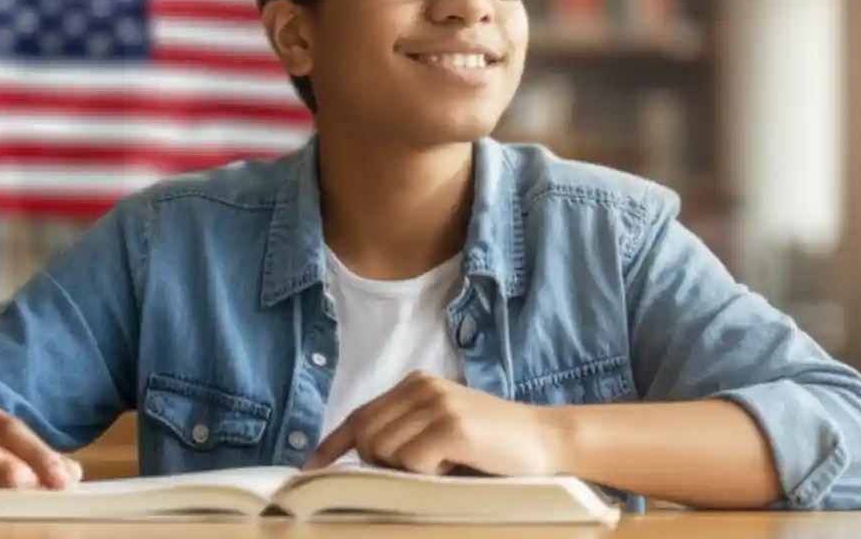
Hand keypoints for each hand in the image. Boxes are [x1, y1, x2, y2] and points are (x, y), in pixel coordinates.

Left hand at [304, 371, 567, 476]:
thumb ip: (406, 435)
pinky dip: (430, 476)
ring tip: (446, 466)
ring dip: (410, 473)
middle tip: (422, 473)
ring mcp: (437, 405)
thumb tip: (358, 461)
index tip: (310, 471)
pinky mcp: (452, 426)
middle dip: (380, 465)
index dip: (332, 445)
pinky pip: (412, 464)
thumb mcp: (443, 431)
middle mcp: (422, 388)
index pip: (359, 416)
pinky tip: (458, 467)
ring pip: (386, 452)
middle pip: (367, 437)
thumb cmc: (494, 448)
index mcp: (416, 385)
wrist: (550, 442)